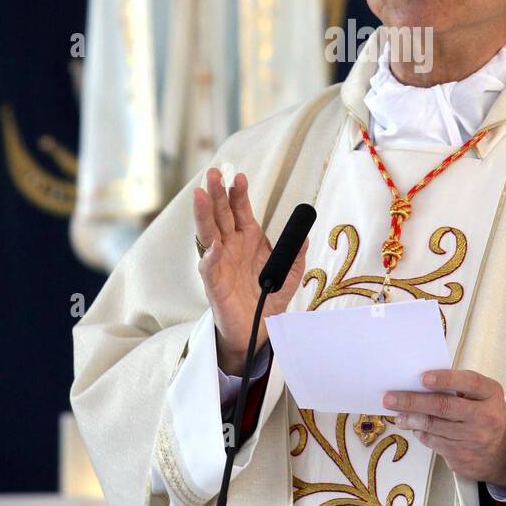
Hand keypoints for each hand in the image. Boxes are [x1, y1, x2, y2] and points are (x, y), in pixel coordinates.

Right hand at [193, 168, 308, 374]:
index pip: (240, 210)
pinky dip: (211, 257)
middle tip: (214, 173)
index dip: (238, 194)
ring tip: (200, 195)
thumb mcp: (289, 274)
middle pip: (221, 215)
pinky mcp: (215, 286)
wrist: (258, 331)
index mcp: (248, 240)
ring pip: (209, 234)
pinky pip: (210, 268)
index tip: (239, 177)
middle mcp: (231, 247)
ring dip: (204, 215)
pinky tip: (213, 246)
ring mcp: (220, 264)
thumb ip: (296, 255)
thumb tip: (305, 236)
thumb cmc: (267, 300)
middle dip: (217, 194)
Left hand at [382, 369, 505, 488]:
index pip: (469, 382)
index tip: (423, 378)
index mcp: (491, 394)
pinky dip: (420, 433)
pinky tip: (412, 427)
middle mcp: (485, 417)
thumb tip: (420, 383)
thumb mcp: (483, 396)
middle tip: (390, 398)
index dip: (445, 379)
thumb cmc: (486, 415)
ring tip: (397, 414)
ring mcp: (474, 440)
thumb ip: (460, 388)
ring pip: (434, 427)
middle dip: (413, 401)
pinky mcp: (462, 458)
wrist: (504, 454)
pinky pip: (434, 442)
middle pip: (444, 407)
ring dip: (410, 419)